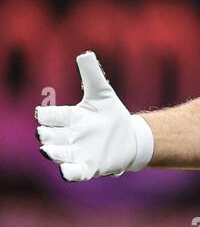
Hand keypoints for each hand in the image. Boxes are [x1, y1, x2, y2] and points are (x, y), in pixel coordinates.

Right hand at [34, 51, 153, 181]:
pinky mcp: (89, 167)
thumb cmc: (110, 115)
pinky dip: (70, 172)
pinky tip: (66, 172)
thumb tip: (85, 54)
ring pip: (59, 154)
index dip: (46, 115)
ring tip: (47, 151)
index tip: (41, 114)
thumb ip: (93, 75)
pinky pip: (75, 172)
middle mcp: (70, 136)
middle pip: (51, 136)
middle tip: (43, 133)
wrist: (130, 138)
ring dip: (53, 153)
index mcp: (70, 118)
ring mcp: (78, 153)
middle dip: (47, 134)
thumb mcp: (103, 94)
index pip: (52, 116)